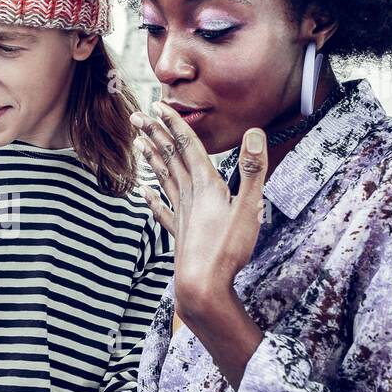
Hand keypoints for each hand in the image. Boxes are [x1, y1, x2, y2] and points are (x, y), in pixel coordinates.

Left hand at [131, 104, 267, 317]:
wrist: (203, 285)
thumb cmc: (228, 248)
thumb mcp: (249, 207)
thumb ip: (252, 169)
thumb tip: (254, 131)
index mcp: (206, 185)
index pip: (188, 146)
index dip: (174, 124)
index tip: (158, 106)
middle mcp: (189, 195)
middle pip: (171, 158)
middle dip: (155, 135)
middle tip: (136, 116)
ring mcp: (181, 214)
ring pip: (164, 179)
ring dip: (152, 159)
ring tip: (138, 143)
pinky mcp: (179, 233)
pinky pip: (162, 210)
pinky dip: (152, 198)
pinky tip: (142, 191)